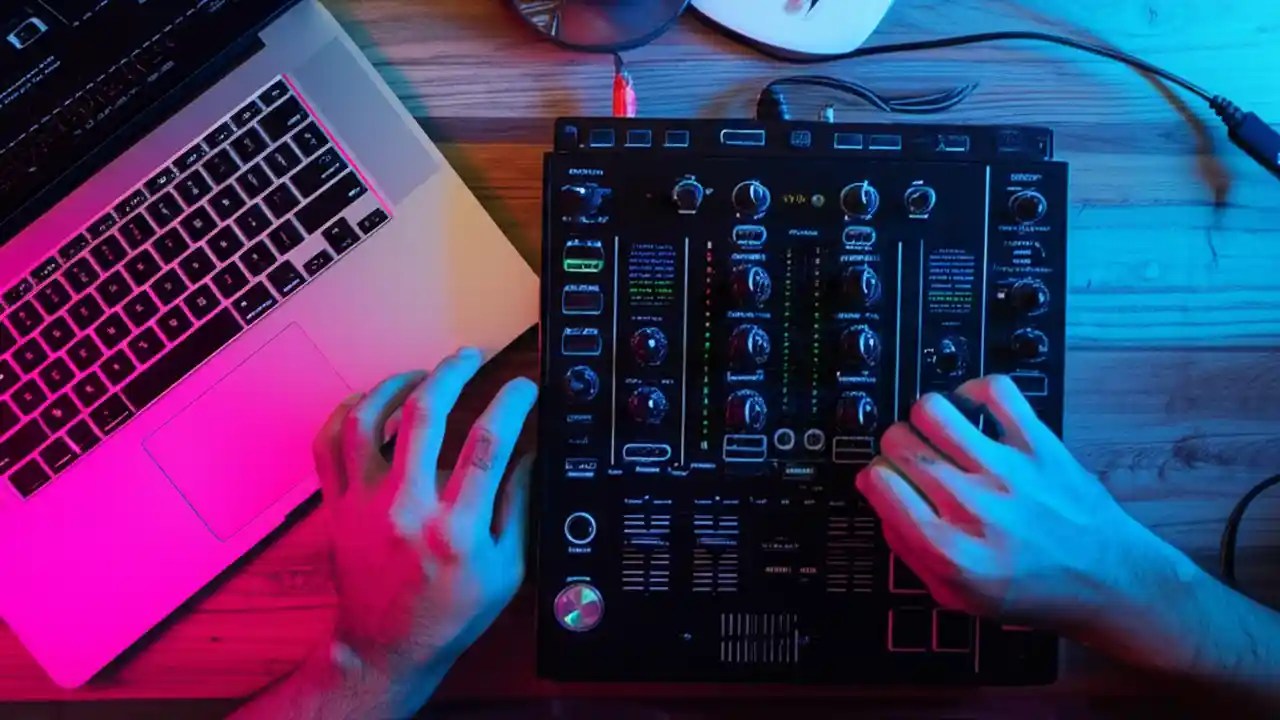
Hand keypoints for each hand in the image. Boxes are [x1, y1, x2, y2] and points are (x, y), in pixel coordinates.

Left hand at [313, 348, 537, 677]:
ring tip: (422, 374)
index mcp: (457, 529)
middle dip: (454, 373)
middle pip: (425, 416)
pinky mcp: (338, 506)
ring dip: (398, 384)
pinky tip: (372, 400)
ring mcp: (365, 504)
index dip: (510, 403)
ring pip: (369, 420)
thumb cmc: (450, 613)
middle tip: (471, 357)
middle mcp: (407, 509)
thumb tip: (529, 455)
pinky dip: (348, 412)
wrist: (386, 646)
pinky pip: (329, 443)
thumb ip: (517, 508)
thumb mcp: (507, 570)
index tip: (523, 387)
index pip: (488, 445)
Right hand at [857, 375, 1163, 632]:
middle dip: (894, 448)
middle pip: (899, 443)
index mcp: (949, 549)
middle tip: (912, 459)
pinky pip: (995, 390)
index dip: (875, 478)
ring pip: (932, 410)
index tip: (886, 481)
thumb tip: (882, 499)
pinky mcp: (1039, 444)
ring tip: (937, 433)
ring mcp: (1008, 470)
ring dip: (923, 417)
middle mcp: (974, 506)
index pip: (880, 483)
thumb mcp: (957, 596)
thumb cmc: (1035, 590)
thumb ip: (910, 551)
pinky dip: (974, 390)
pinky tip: (973, 410)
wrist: (1107, 580)